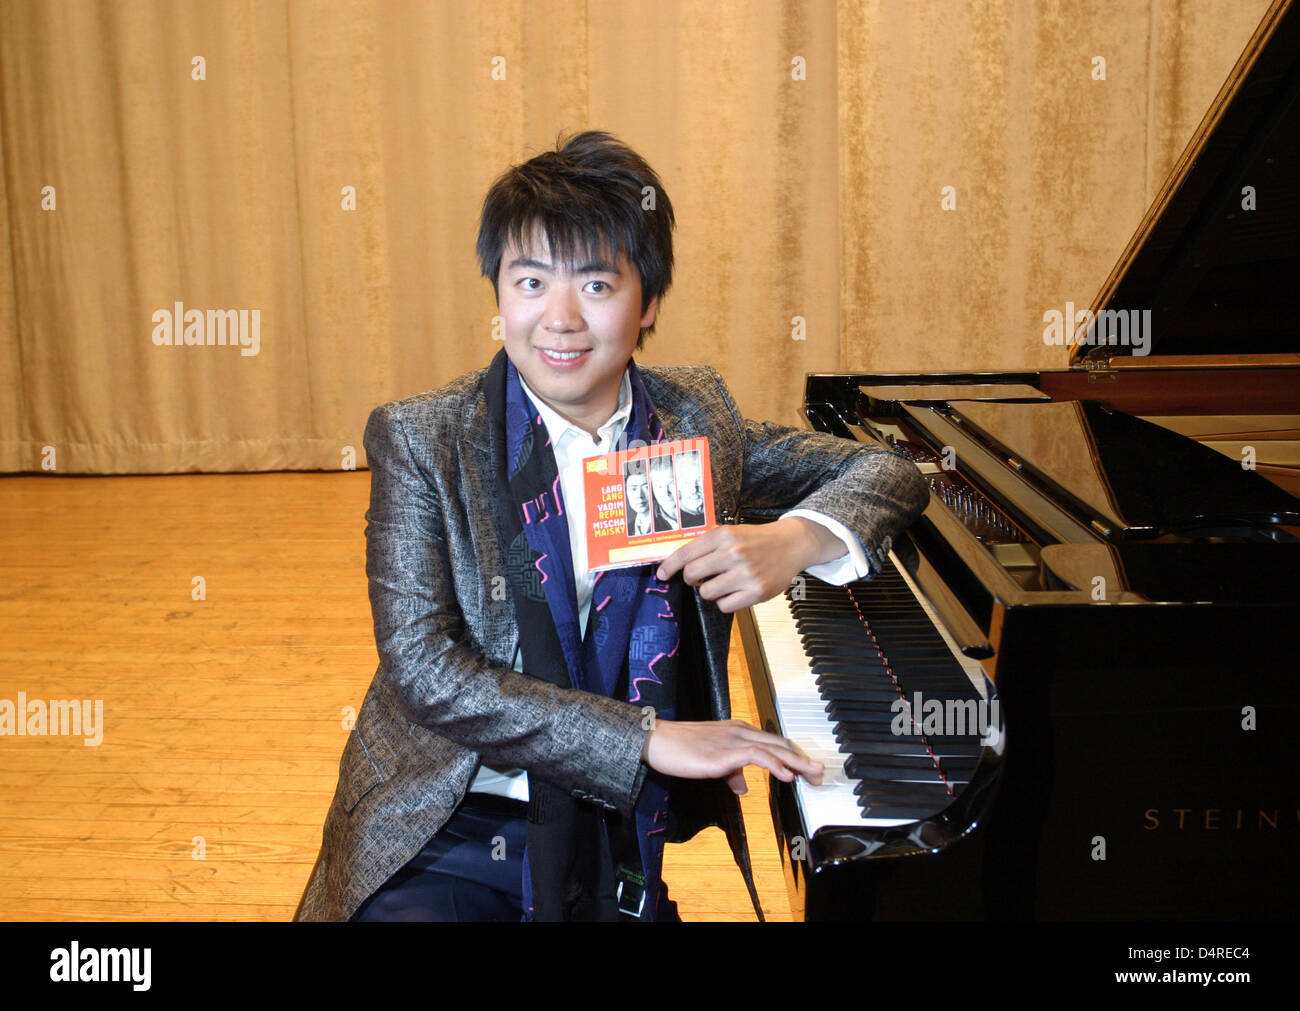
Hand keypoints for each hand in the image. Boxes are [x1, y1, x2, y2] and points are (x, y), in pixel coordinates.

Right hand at [642, 718, 823, 792]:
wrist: (657, 741)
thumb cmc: (679, 750)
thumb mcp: (710, 762)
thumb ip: (730, 773)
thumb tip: (742, 787)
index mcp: (737, 731)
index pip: (772, 741)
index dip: (792, 754)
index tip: (807, 768)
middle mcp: (739, 731)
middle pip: (779, 743)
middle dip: (802, 758)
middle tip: (819, 773)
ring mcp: (733, 740)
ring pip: (774, 748)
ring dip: (796, 762)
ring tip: (811, 775)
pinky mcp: (725, 752)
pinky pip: (757, 756)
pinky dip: (775, 765)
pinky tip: (786, 776)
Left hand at [655, 517, 844, 613]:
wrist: (791, 544)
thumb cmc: (756, 540)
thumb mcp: (730, 533)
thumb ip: (706, 546)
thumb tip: (677, 565)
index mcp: (723, 535)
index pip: (686, 553)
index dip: (669, 567)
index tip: (662, 575)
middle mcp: (733, 553)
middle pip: (692, 575)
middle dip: (692, 579)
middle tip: (702, 576)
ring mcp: (746, 574)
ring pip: (707, 592)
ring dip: (711, 590)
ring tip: (724, 582)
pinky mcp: (757, 592)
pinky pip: (724, 606)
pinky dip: (725, 601)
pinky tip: (735, 591)